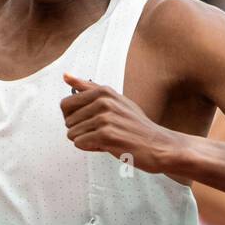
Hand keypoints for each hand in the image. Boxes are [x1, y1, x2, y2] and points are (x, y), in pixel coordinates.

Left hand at [61, 73, 182, 172]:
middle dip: (80, 130)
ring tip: (107, 139)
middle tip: (102, 132)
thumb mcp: (116, 100)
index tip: (88, 122)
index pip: (65, 104)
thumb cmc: (136, 126)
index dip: (73, 118)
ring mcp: (105, 117)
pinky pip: (80, 143)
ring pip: (72, 133)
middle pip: (68, 121)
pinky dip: (91, 148)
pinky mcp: (107, 134)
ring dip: (87, 141)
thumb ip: (89, 88)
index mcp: (103, 91)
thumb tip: (66, 76)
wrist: (158, 145)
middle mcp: (103, 101)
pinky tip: (108, 146)